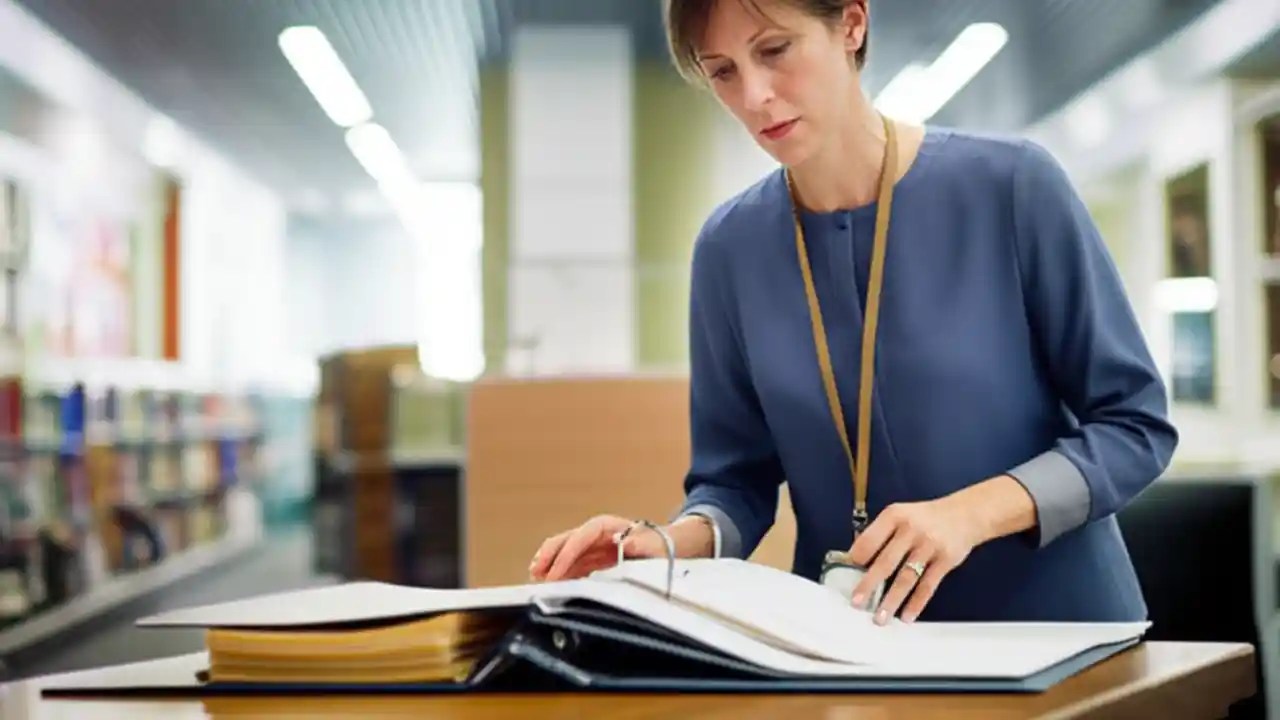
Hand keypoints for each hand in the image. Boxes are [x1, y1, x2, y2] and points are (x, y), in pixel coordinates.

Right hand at [528, 514, 713, 581]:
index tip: (556, 572)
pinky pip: (572, 565)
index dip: (567, 554)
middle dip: (550, 555)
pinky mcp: (592, 560)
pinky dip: (559, 573)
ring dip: (550, 564)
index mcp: (609, 527)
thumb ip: (641, 546)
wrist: (673, 549)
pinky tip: (548, 582)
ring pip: (565, 552)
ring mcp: (593, 547)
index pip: (582, 537)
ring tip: (535, 579)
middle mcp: (596, 534)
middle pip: (566, 540)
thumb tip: (624, 544)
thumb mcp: (657, 546)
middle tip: (537, 573)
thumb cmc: (664, 547)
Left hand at [847, 496, 981, 624]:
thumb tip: (856, 560)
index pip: (870, 539)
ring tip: (880, 617)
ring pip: (906, 578)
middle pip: (886, 561)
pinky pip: (928, 585)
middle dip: (869, 584)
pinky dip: (917, 603)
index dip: (856, 558)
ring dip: (892, 600)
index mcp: (894, 516)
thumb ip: (882, 534)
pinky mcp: (945, 560)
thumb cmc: (925, 518)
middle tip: (856, 602)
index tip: (846, 575)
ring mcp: (929, 546)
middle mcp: (911, 530)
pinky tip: (907, 616)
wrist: (965, 514)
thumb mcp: (901, 514)